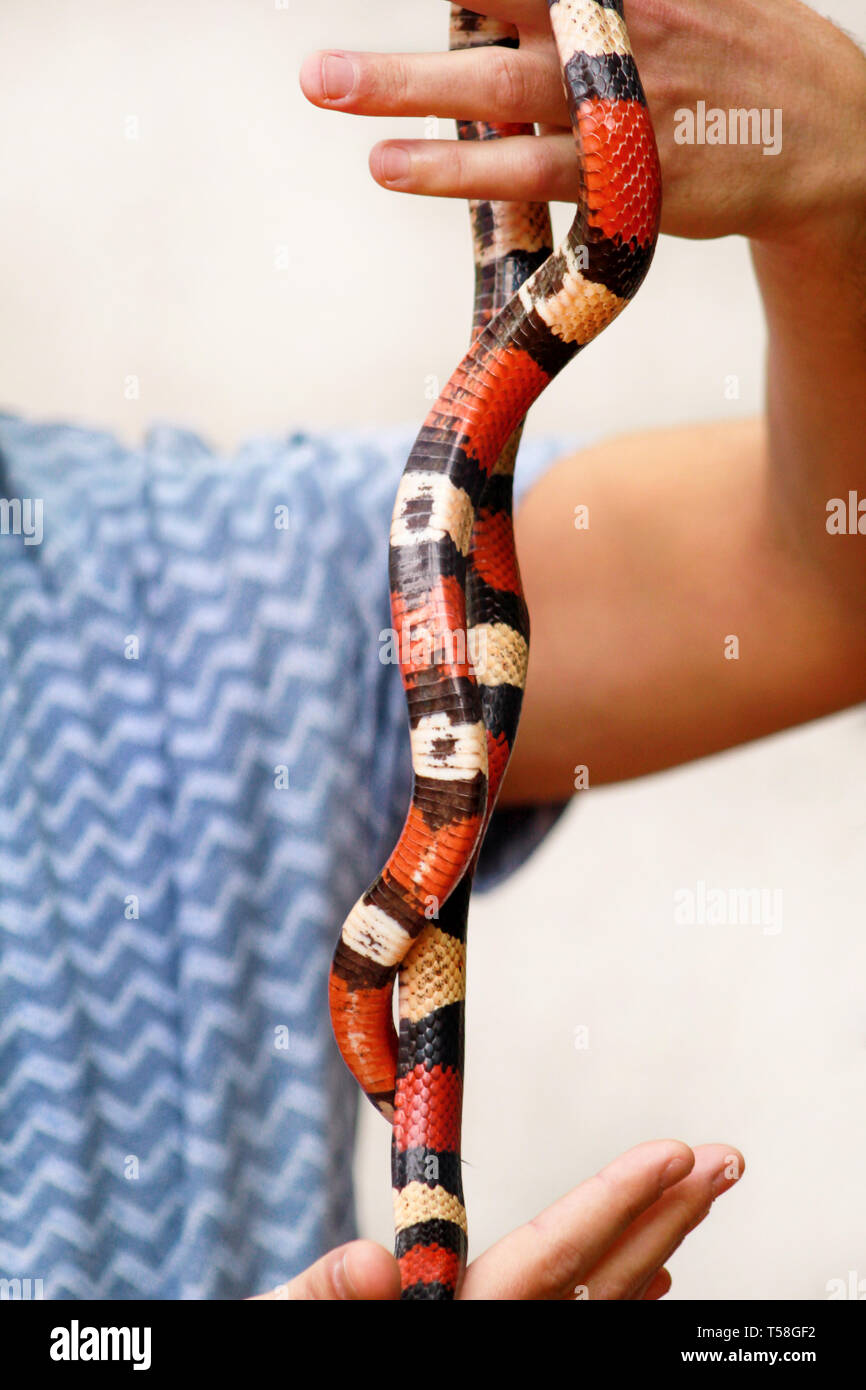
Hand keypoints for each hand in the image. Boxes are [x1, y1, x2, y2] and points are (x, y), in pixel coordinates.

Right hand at [250, 1139, 742, 1299]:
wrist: (289, 1366)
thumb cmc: (282, 1343)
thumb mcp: (284, 1317)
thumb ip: (329, 1293)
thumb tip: (374, 1263)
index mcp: (449, 1321)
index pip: (544, 1258)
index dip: (611, 1205)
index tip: (670, 1156)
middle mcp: (492, 1336)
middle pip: (594, 1280)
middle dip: (663, 1216)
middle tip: (724, 1160)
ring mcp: (502, 1344)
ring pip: (597, 1300)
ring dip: (655, 1241)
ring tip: (700, 1192)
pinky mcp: (498, 1339)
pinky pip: (575, 1324)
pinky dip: (618, 1293)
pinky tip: (649, 1271)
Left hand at [299, 0, 865, 245]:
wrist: (829, 137)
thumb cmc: (737, 52)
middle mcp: (620, 31)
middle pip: (498, 14)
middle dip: (412, 42)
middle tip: (322, 55)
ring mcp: (625, 108)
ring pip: (503, 95)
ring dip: (411, 95)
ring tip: (333, 91)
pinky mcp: (629, 182)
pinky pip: (531, 174)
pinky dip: (460, 169)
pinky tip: (395, 167)